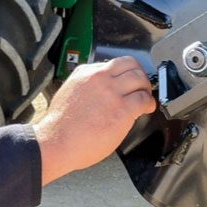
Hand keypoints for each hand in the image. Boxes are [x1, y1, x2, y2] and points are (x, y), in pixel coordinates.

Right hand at [34, 55, 155, 184]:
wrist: (56, 141)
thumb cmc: (60, 127)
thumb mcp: (68, 93)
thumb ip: (85, 87)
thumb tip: (97, 92)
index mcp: (84, 73)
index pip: (112, 64)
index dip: (122, 73)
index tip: (126, 81)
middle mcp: (99, 77)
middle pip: (130, 64)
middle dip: (138, 74)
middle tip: (141, 85)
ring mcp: (111, 92)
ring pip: (139, 79)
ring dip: (146, 87)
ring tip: (146, 97)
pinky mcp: (122, 109)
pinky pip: (144, 99)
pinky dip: (149, 103)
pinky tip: (148, 108)